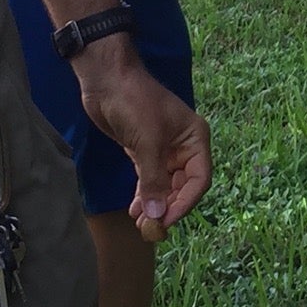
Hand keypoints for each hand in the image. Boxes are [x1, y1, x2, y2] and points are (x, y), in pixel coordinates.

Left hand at [71, 39, 212, 240]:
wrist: (107, 80)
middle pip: (184, 186)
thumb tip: (157, 215)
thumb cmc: (135, 104)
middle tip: (150, 226)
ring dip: (155, 204)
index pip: (199, 179)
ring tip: (140, 222)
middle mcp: (184, 146)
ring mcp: (164, 150)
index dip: (185, 203)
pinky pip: (150, 179)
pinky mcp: (144, 151)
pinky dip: (144, 194)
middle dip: (169, 206)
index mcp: (196, 138)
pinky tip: (134, 209)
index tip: (166, 220)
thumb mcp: (148, 142)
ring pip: (166, 186)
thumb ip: (154, 180)